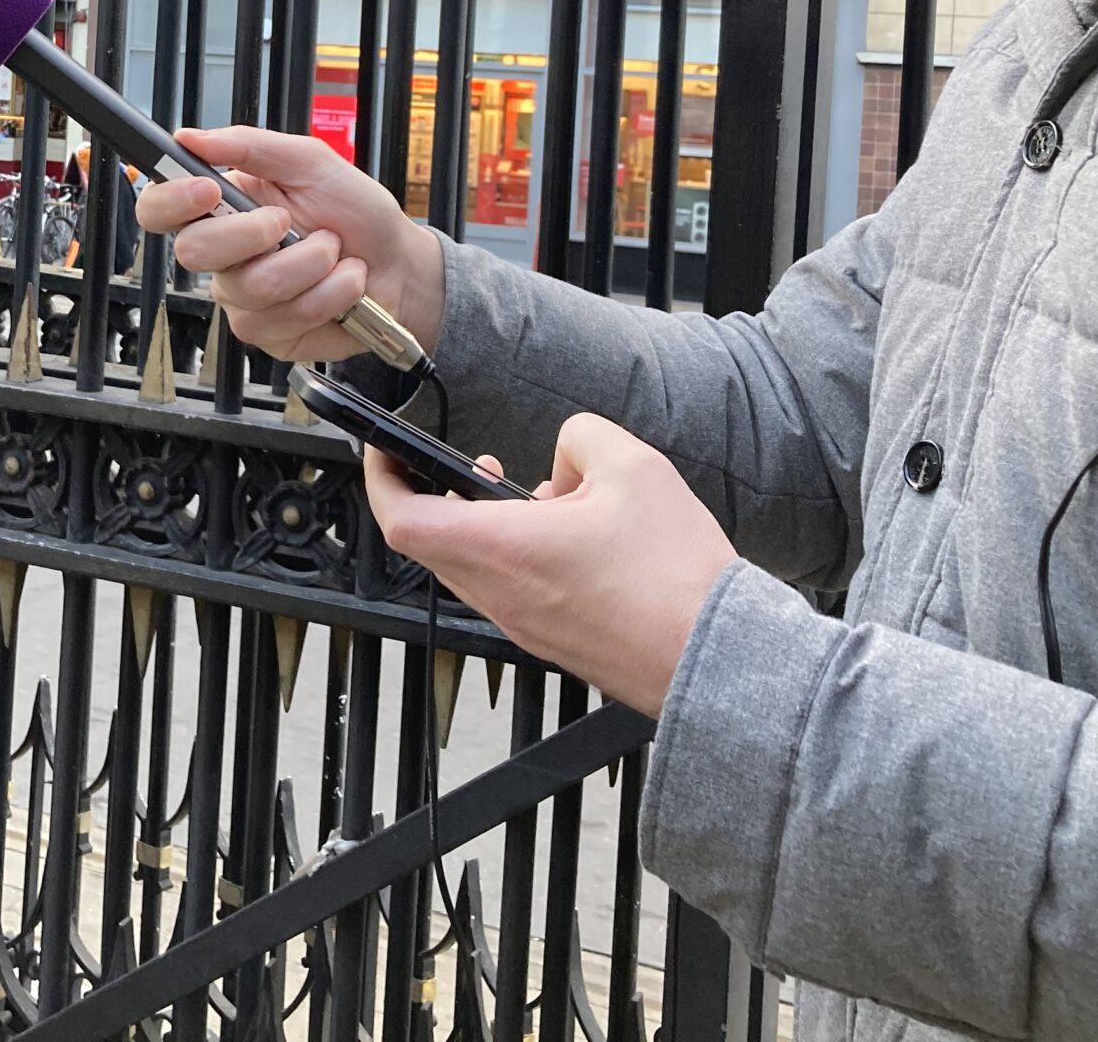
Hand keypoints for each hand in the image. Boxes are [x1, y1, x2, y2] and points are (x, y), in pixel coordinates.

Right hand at [132, 125, 443, 363]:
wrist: (399, 263)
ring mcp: (243, 302)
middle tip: (291, 221)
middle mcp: (223, 259)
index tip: (208, 190)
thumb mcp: (309, 161)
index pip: (159, 210)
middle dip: (253, 232)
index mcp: (221, 209)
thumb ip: (249, 146)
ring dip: (312, 262)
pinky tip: (344, 285)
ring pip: (254, 287)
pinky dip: (331, 293)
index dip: (171, 201)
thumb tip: (190, 137)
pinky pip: (289, 316)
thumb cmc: (354, 210)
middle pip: (194, 252)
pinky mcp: (270, 336)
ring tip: (335, 252)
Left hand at [363, 415, 736, 717]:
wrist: (715, 659)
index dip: (381, 479)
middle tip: (474, 467)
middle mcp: (501, 596)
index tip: (385, 452)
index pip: (402, 520)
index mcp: (503, 551)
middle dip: (442, 494)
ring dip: (487, 524)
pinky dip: (519, 554)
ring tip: (544, 496)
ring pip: (473, 566)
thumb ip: (582, 438)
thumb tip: (566, 452)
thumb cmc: (676, 580)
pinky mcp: (550, 640)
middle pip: (432, 542)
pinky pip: (509, 589)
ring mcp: (523, 625)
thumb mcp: (634, 467)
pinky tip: (572, 534)